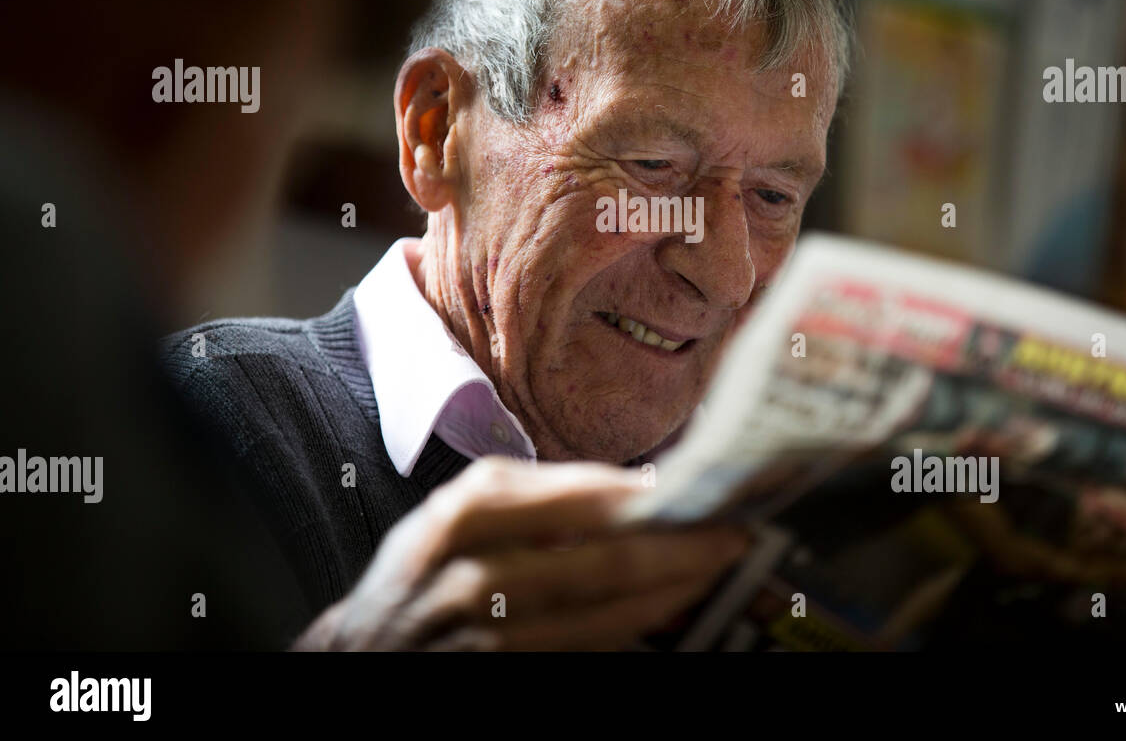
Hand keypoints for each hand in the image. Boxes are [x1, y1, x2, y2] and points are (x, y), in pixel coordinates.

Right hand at [293, 457, 749, 649]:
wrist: (362, 657)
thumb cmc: (420, 578)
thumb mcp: (452, 524)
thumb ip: (526, 503)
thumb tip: (633, 492)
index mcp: (457, 518)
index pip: (557, 496)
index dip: (631, 495)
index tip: (686, 487)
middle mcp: (464, 574)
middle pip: (587, 560)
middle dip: (668, 548)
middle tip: (728, 534)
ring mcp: (477, 635)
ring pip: (588, 615)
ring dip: (659, 594)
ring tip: (710, 575)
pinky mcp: (491, 674)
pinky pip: (571, 653)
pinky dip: (620, 635)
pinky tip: (660, 618)